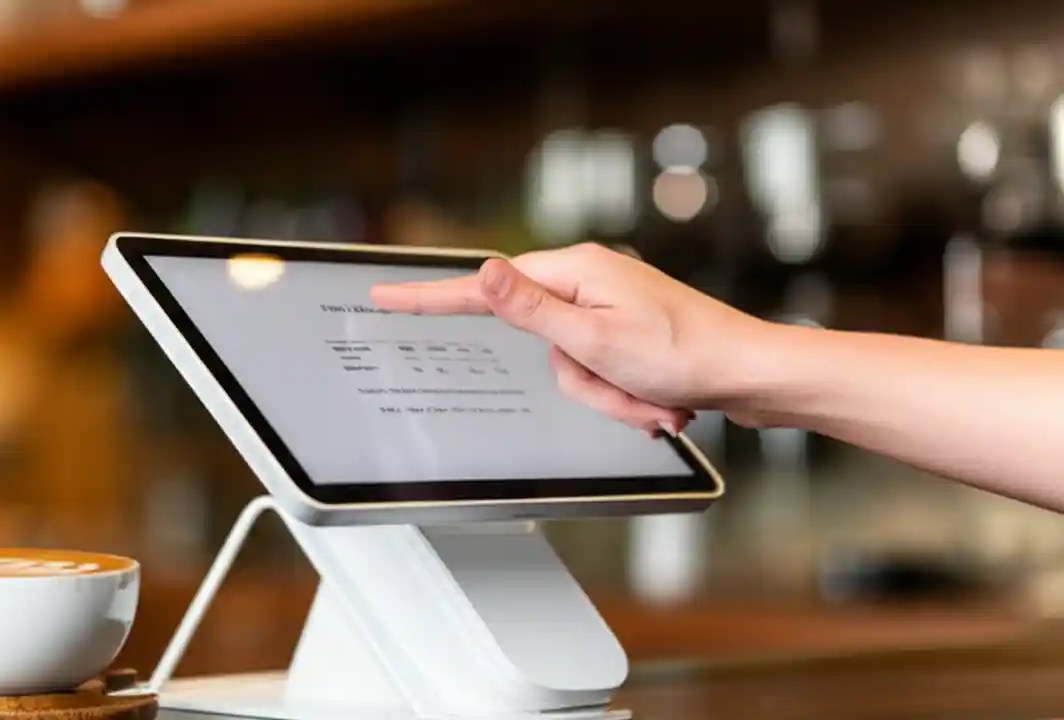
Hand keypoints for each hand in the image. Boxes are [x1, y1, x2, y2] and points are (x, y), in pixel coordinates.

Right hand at [370, 243, 770, 434]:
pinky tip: (665, 400)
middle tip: (626, 386)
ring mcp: (612, 311)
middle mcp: (591, 284)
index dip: (431, 297)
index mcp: (577, 272)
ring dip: (613, 398)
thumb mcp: (595, 337)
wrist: (754, 375)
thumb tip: (482, 271)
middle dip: (585, 383)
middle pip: (541, 347)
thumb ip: (529, 308)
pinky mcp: (630, 337)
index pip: (486, 287)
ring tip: (654, 397)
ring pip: (574, 372)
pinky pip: (604, 379)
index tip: (384, 296)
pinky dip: (631, 400)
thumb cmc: (686, 354)